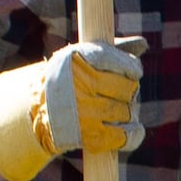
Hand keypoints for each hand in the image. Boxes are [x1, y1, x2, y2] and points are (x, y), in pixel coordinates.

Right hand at [0, 37, 146, 180]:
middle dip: (129, 91)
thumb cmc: (66, 78)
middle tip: (120, 93)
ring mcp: (85, 111)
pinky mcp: (89, 135)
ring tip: (117, 109)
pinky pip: (125, 136)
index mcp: (81, 59)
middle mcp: (82, 84)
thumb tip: (145, 43)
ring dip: (128, 112)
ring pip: (127, 111)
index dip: (132, 70)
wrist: (35, 110)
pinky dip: (133, 135)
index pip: (125, 64)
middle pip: (129, 88)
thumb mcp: (83, 57)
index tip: (131, 73)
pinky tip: (133, 130)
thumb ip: (114, 49)